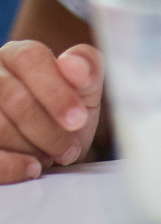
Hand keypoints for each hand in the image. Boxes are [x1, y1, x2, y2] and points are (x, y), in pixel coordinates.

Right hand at [0, 41, 103, 182]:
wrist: (49, 151)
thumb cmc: (65, 114)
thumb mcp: (85, 89)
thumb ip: (87, 68)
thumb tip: (71, 62)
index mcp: (18, 54)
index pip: (31, 60)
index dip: (56, 91)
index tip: (78, 119)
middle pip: (14, 98)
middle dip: (47, 128)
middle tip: (69, 148)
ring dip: (30, 147)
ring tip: (52, 156)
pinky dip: (10, 166)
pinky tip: (31, 169)